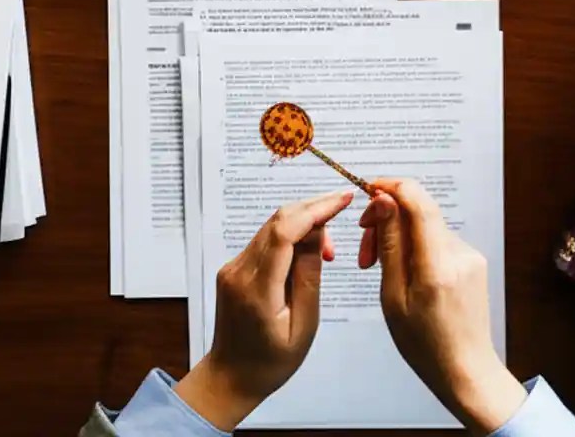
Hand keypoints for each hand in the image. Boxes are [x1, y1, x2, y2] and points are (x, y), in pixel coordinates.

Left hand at [175, 190, 353, 430]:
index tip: (343, 199)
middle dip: (313, 211)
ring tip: (327, 252)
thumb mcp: (304, 324)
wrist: (231, 376)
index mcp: (258, 289)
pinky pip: (265, 240)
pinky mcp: (233, 268)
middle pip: (277, 221)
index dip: (315, 209)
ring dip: (303, 225)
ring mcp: (232, 268)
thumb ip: (310, 276)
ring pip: (272, 227)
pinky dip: (289, 238)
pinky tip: (307, 256)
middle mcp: (239, 271)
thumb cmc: (272, 361)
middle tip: (342, 220)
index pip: (284, 232)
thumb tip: (319, 232)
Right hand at [359, 178, 525, 435]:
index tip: (368, 192)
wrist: (466, 370)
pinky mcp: (473, 263)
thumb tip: (384, 203)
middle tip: (364, 251)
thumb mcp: (393, 297)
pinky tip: (404, 275)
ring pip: (426, 228)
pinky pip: (437, 242)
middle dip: (386, 221)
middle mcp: (459, 254)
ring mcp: (470, 256)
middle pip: (418, 212)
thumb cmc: (424, 345)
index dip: (391, 187)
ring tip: (381, 270)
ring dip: (398, 238)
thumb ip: (390, 246)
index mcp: (436, 265)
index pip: (418, 202)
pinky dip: (415, 249)